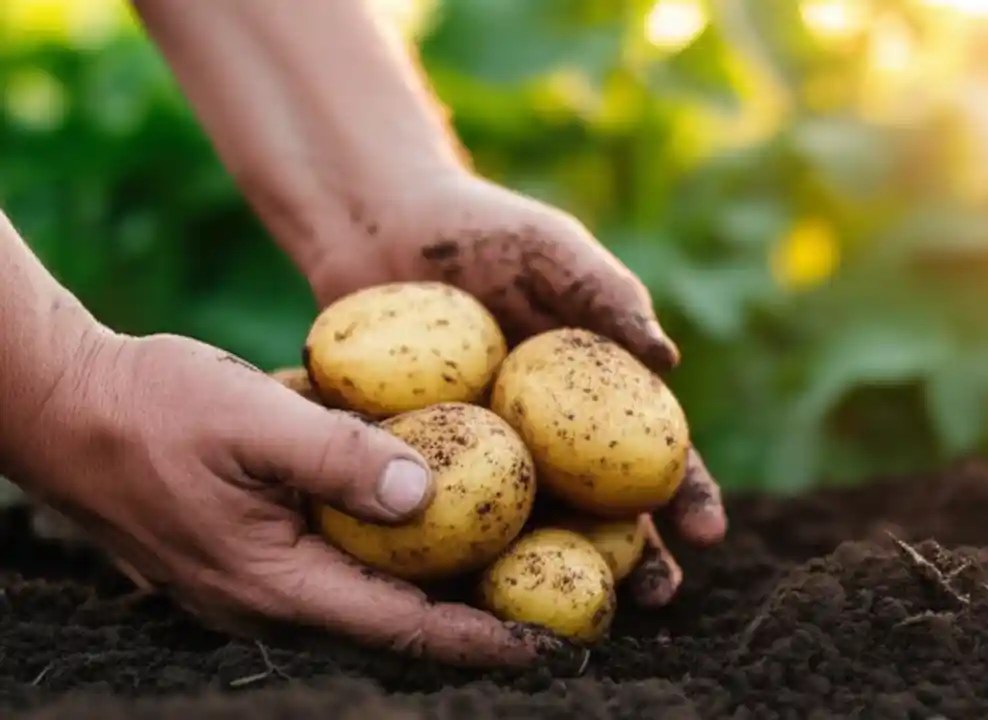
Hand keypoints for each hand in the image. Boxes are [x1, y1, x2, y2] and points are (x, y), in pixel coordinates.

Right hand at [10, 329, 559, 666]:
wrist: (62, 410)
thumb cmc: (150, 408)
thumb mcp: (252, 418)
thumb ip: (338, 457)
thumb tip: (424, 494)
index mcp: (276, 585)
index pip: (404, 630)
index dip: (482, 641)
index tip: (548, 646)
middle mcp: (271, 604)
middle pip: (396, 630)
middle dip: (473, 626)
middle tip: (554, 612)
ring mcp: (256, 588)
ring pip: (368, 606)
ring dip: (436, 597)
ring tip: (510, 575)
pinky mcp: (250, 559)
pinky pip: (337, 577)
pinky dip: (391, 566)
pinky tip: (425, 531)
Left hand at [298, 170, 727, 604]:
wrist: (380, 226)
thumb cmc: (481, 229)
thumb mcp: (551, 250)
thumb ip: (606, 294)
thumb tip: (667, 361)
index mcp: (595, 396)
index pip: (655, 454)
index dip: (688, 494)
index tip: (707, 530)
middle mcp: (547, 438)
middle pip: (601, 510)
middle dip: (633, 558)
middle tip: (653, 596)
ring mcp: (483, 454)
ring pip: (526, 527)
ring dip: (552, 575)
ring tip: (569, 612)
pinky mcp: (419, 459)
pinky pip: (442, 508)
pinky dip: (456, 548)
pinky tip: (465, 583)